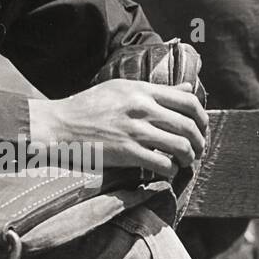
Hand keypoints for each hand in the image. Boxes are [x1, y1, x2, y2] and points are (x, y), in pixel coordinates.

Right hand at [27, 79, 207, 177]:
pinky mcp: (126, 153)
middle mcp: (141, 107)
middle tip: (197, 150)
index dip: (201, 117)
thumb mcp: (121, 89)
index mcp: (141, 90)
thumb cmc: (86, 108)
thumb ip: (155, 90)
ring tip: (184, 162)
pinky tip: (167, 171)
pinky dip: (171, 170)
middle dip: (199, 141)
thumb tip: (188, 87)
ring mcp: (134, 130)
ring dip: (189, 157)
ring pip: (181, 145)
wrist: (56, 126)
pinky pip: (163, 164)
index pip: (188, 100)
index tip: (200, 128)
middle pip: (189, 124)